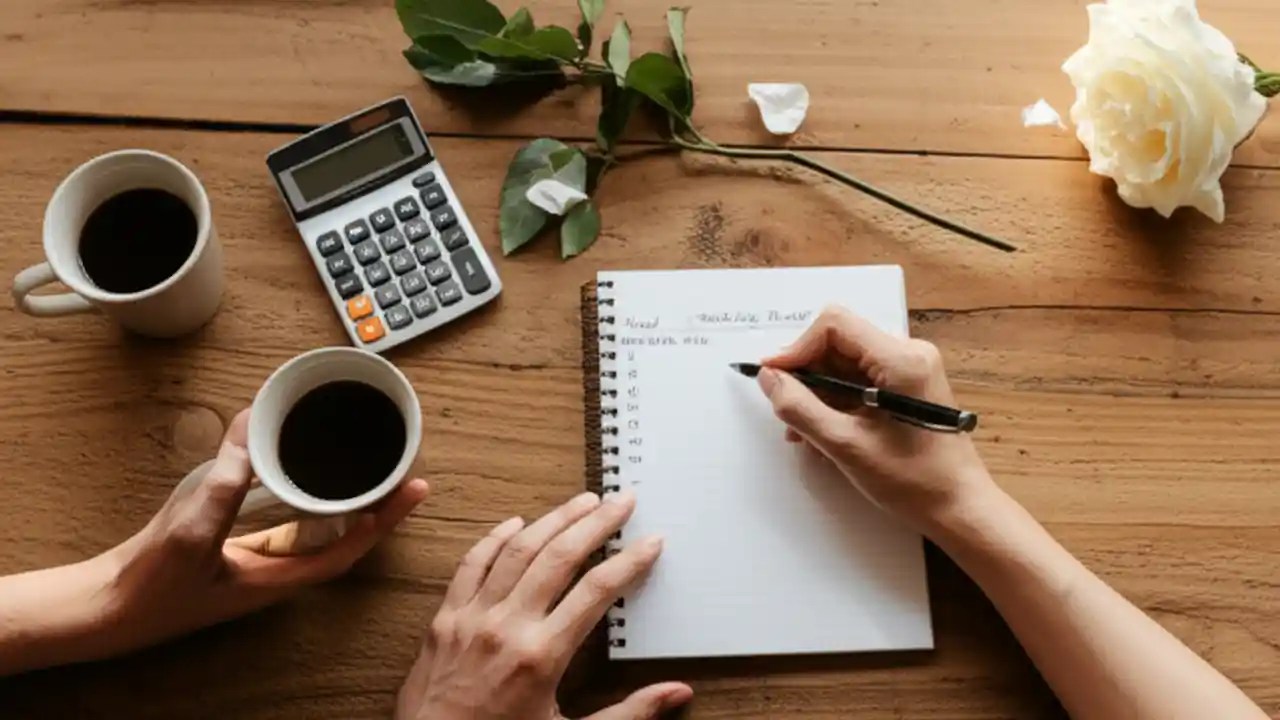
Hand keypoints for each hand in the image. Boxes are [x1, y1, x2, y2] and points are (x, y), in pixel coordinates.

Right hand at [99, 409, 429, 653]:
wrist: (107, 606)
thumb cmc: (149, 585)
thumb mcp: (189, 532)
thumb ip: (222, 486)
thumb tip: (249, 433)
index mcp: (276, 578)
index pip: (349, 551)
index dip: (385, 521)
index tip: (415, 492)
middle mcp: (275, 570)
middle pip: (340, 536)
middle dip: (373, 504)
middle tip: (401, 468)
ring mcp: (256, 560)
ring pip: (312, 527)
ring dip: (340, 498)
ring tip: (367, 465)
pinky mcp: (234, 547)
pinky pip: (280, 519)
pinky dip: (298, 494)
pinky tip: (297, 469)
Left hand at [396, 491, 691, 719]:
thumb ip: (629, 712)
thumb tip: (677, 692)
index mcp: (542, 657)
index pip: (597, 591)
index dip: (629, 562)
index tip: (650, 542)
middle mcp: (507, 627)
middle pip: (560, 556)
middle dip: (596, 523)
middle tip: (621, 501)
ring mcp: (472, 618)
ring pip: (517, 550)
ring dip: (553, 519)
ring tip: (582, 501)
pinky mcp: (444, 619)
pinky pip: (471, 564)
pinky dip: (494, 538)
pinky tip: (516, 523)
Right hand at [757, 306, 995, 532]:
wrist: (958, 506)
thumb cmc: (914, 480)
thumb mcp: (846, 445)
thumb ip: (800, 408)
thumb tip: (769, 379)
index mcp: (901, 360)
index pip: (834, 326)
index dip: (797, 348)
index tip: (773, 377)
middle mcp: (909, 354)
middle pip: (838, 343)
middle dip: (806, 376)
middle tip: (786, 413)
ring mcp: (910, 369)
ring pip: (844, 364)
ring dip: (818, 394)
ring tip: (803, 433)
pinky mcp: (907, 386)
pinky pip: (859, 380)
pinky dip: (836, 402)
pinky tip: (824, 432)